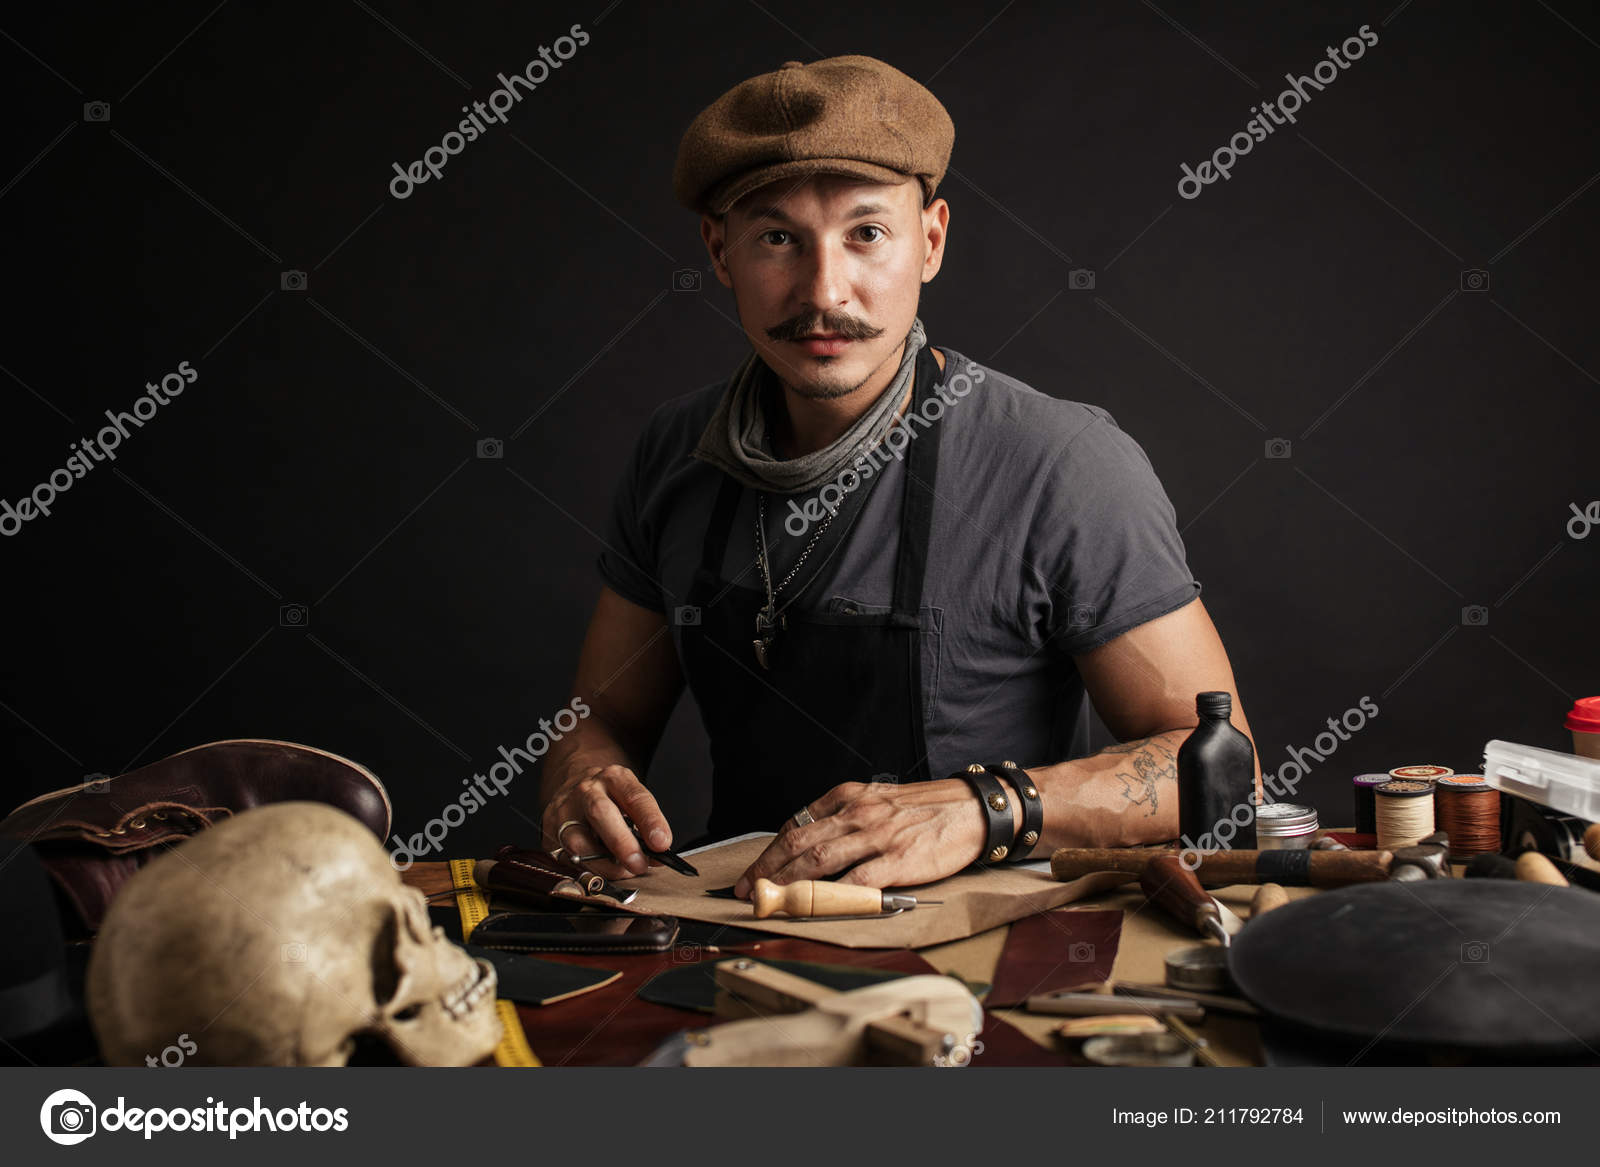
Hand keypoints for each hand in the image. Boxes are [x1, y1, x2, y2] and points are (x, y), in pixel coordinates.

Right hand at [541, 762, 671, 879]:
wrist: (574, 787)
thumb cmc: (609, 798)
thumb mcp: (629, 798)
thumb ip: (643, 824)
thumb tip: (656, 855)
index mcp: (613, 778)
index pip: (634, 796)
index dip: (650, 821)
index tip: (662, 843)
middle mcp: (586, 790)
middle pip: (601, 813)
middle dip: (622, 843)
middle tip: (639, 864)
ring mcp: (564, 810)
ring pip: (578, 841)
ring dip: (604, 864)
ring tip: (623, 872)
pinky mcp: (550, 832)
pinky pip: (568, 858)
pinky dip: (588, 869)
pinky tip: (602, 872)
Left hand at [732, 778, 988, 897]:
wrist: (973, 808)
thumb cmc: (926, 808)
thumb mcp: (878, 797)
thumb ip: (845, 814)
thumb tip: (810, 839)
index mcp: (850, 795)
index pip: (798, 823)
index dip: (771, 850)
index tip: (756, 869)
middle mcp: (858, 812)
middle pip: (799, 842)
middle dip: (766, 868)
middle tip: (746, 888)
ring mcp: (877, 836)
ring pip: (818, 860)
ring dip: (786, 884)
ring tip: (767, 901)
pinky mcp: (897, 860)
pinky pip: (855, 882)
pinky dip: (829, 896)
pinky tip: (812, 908)